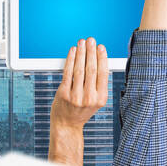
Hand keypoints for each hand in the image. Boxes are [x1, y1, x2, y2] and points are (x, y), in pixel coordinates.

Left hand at [49, 39, 108, 165]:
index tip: (101, 47)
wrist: (67, 125)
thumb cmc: (81, 110)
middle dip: (91, 52)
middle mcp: (89, 98)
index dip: (102, 58)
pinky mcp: (63, 94)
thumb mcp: (95, 101)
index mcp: (100, 98)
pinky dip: (70, 60)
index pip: (103, 74)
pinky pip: (68, 73)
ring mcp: (76, 96)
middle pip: (91, 69)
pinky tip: (72, 51)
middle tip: (91, 40)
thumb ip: (98, 84)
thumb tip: (100, 59)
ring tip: (82, 43)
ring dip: (81, 53)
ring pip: (79, 69)